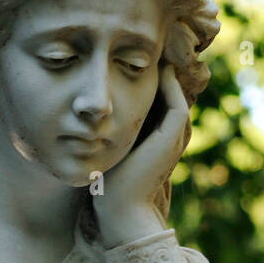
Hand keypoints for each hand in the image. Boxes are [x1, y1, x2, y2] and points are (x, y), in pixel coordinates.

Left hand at [93, 64, 189, 248]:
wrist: (119, 209)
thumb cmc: (107, 186)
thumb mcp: (106, 151)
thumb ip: (106, 133)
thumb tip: (87, 116)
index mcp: (154, 142)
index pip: (157, 105)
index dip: (150, 85)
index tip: (131, 65)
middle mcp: (167, 139)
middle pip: (170, 98)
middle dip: (163, 77)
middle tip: (149, 53)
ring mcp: (173, 138)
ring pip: (176, 98)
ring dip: (168, 76)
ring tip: (157, 55)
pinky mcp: (171, 137)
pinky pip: (176, 103)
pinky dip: (170, 86)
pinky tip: (158, 69)